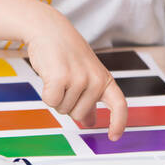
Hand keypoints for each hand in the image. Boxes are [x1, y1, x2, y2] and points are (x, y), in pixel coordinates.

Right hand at [24, 8, 127, 139]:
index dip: (118, 123)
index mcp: (104, 79)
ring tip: (56, 75)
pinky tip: (48, 75)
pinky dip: (46, 93)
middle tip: (63, 82)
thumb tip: (90, 122)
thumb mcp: (85, 73)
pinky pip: (51, 102)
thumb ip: (89, 98)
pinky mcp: (61, 78)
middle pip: (78, 115)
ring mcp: (79, 79)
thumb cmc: (66, 51)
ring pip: (63, 110)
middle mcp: (95, 80)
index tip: (114, 136)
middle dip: (67, 104)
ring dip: (55, 97)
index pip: (119, 105)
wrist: (48, 28)